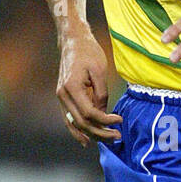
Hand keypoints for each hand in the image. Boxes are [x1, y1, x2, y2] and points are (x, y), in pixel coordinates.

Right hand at [56, 26, 121, 146]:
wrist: (72, 41)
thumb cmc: (88, 52)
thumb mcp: (99, 71)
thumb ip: (101, 94)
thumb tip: (104, 113)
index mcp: (72, 87)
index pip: (89, 113)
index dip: (105, 121)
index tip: (120, 120)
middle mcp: (63, 95)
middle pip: (81, 123)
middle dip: (100, 133)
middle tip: (117, 136)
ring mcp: (61, 97)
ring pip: (74, 124)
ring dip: (91, 134)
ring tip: (107, 140)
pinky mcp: (63, 98)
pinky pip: (69, 119)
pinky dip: (77, 131)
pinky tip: (87, 140)